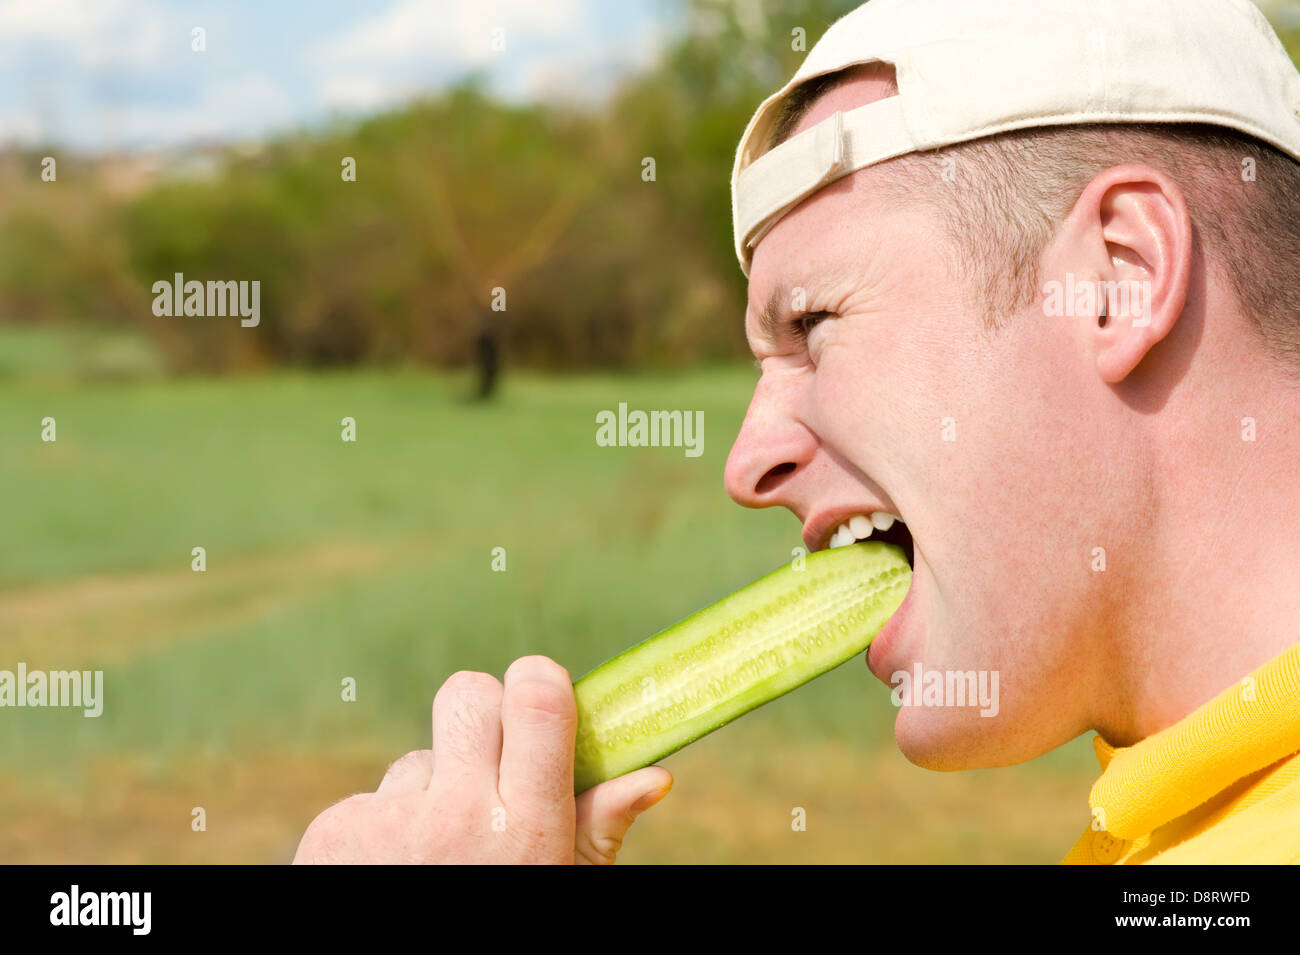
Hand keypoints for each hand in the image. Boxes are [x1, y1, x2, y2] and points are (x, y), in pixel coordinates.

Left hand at [293, 655, 671, 863]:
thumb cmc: (507, 932)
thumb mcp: (561, 890)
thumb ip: (599, 831)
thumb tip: (655, 777)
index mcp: (527, 830)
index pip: (536, 700)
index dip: (538, 682)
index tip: (541, 693)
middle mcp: (458, 817)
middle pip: (467, 694)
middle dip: (481, 714)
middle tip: (488, 760)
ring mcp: (391, 821)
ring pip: (419, 760)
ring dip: (432, 791)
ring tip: (439, 855)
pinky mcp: (335, 830)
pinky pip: (373, 799)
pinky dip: (387, 828)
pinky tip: (397, 870)